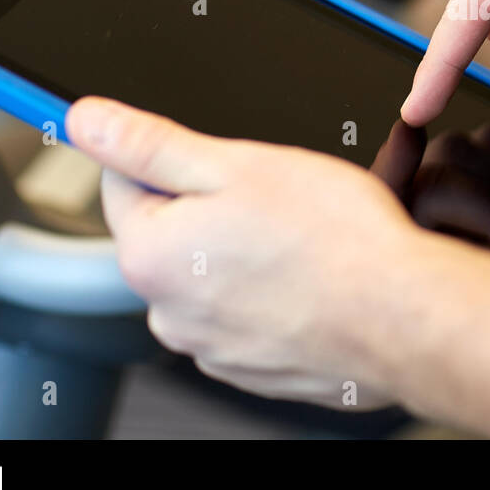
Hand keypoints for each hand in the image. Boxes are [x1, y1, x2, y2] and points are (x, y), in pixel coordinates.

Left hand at [67, 96, 427, 409]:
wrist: (403, 316)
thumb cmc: (334, 239)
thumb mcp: (235, 163)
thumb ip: (148, 143)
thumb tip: (86, 120)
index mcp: (149, 255)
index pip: (123, 182)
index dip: (174, 155)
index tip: (222, 156)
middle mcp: (169, 312)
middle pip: (173, 232)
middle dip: (217, 205)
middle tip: (279, 195)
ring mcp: (213, 347)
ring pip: (216, 274)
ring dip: (248, 250)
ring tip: (306, 237)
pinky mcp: (256, 369)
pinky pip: (250, 314)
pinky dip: (276, 292)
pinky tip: (315, 276)